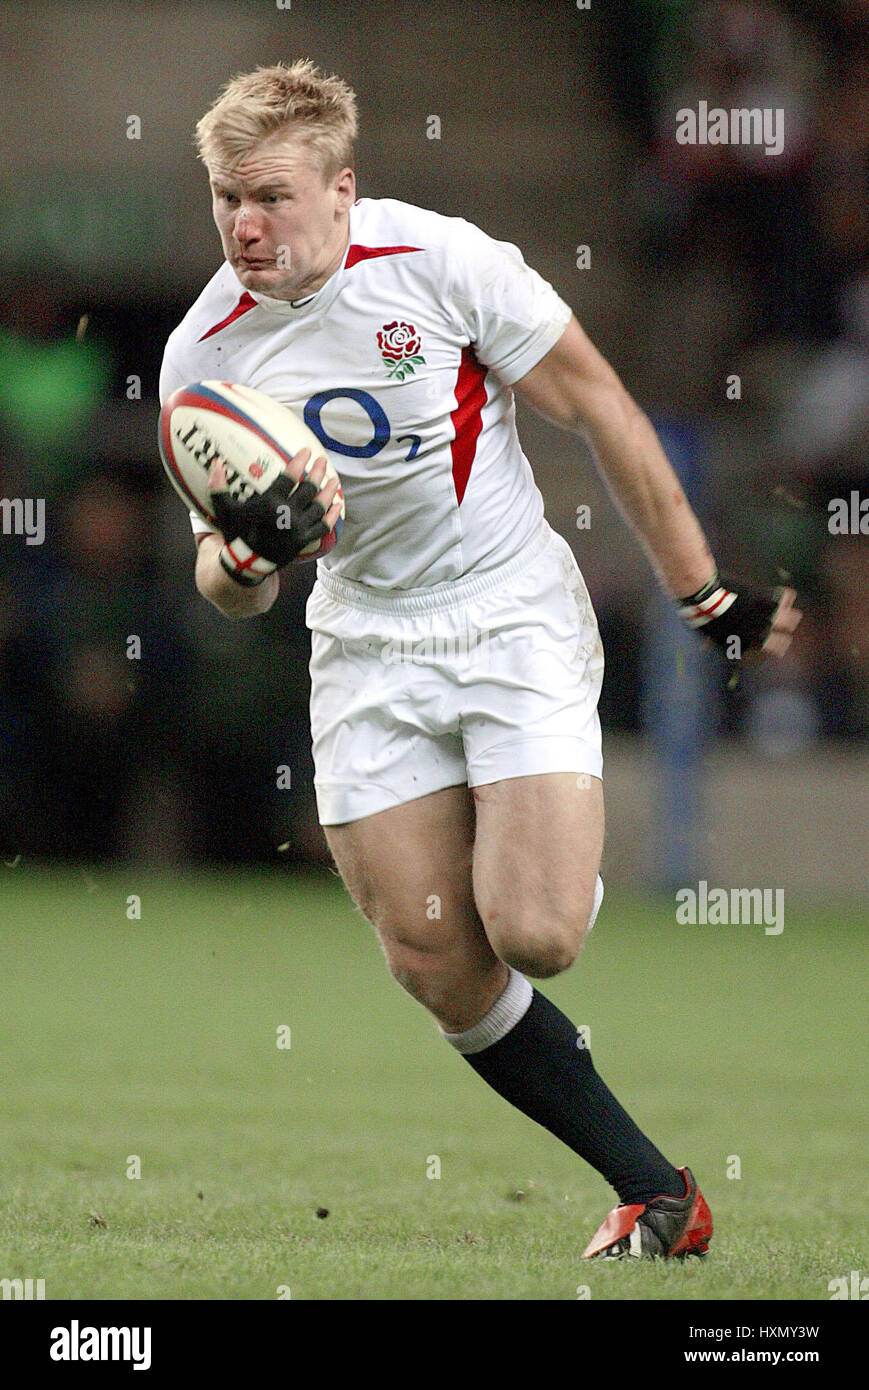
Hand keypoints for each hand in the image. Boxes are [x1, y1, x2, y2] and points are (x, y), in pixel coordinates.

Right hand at [207, 449, 340, 571]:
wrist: (247, 564)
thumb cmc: (235, 533)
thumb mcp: (224, 510)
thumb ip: (218, 486)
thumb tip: (215, 462)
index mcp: (271, 502)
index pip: (290, 476)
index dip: (300, 461)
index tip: (307, 450)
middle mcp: (288, 513)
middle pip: (309, 488)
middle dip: (318, 472)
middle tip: (322, 461)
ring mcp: (299, 528)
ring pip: (320, 506)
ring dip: (329, 491)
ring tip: (334, 479)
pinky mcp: (304, 540)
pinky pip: (324, 526)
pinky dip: (332, 515)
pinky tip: (337, 505)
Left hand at [677, 573, 801, 658]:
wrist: (706, 597)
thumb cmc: (703, 614)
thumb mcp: (709, 632)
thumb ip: (715, 641)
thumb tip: (706, 647)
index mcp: (746, 645)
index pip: (766, 655)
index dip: (768, 649)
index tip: (765, 644)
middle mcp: (760, 634)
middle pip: (784, 643)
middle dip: (782, 638)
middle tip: (778, 631)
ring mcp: (766, 617)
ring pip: (793, 619)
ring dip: (789, 616)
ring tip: (783, 612)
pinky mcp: (769, 600)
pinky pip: (789, 597)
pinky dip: (785, 596)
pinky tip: (779, 595)